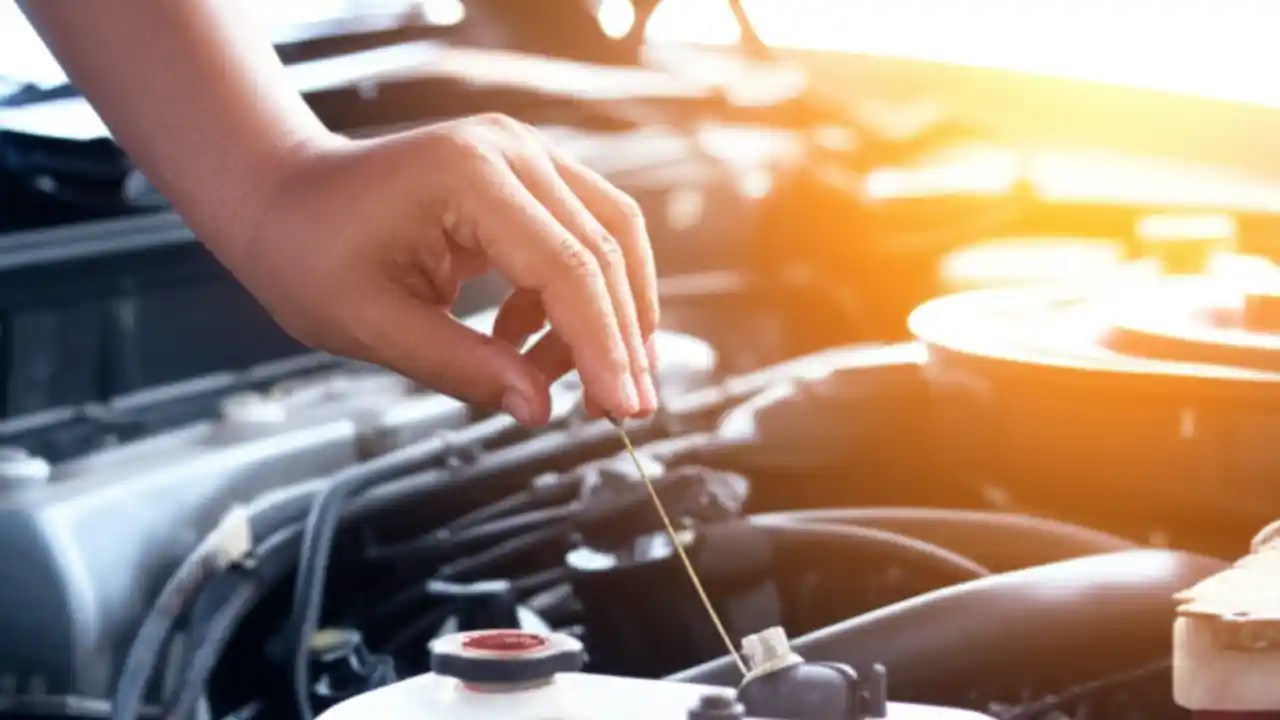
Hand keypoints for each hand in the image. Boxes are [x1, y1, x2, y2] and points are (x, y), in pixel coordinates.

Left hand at [221, 114, 659, 425]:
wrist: (280, 198)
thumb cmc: (307, 253)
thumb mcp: (372, 325)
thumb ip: (462, 367)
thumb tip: (541, 409)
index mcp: (468, 176)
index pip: (567, 267)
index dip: (604, 345)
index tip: (624, 408)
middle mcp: (511, 150)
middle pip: (604, 248)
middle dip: (620, 337)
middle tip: (622, 410)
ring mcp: (523, 155)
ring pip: (609, 236)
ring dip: (611, 315)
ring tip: (581, 386)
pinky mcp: (524, 175)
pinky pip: (579, 236)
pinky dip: (571, 299)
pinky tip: (526, 345)